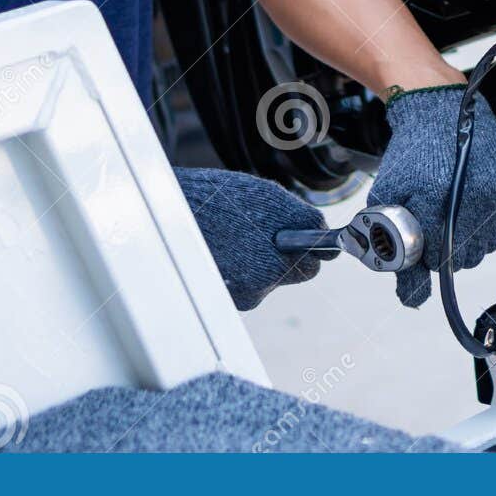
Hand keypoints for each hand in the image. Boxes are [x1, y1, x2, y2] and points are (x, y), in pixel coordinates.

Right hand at [175, 166, 333, 310]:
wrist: (169, 211)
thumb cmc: (221, 200)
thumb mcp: (273, 199)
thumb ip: (307, 221)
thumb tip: (327, 239)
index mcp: (273, 266)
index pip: (312, 266)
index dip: (307, 246)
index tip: (300, 235)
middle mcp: (256, 289)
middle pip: (289, 275)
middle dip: (284, 255)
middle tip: (264, 229)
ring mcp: (236, 296)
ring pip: (264, 278)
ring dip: (259, 259)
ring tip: (237, 233)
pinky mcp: (221, 296)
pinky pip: (244, 281)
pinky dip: (240, 266)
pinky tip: (225, 245)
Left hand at [365, 85, 495, 306]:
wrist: (440, 106)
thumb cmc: (415, 149)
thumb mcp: (390, 195)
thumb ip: (395, 247)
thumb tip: (412, 297)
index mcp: (444, 204)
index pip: (441, 261)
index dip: (428, 251)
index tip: (425, 232)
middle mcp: (481, 199)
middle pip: (470, 256)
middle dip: (451, 244)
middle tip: (440, 215)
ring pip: (493, 241)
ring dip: (475, 231)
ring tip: (460, 200)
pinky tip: (480, 195)